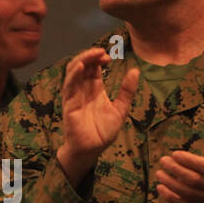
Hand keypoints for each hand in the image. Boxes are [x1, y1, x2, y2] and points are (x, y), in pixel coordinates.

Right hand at [58, 47, 138, 185]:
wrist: (91, 150)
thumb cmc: (102, 132)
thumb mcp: (120, 109)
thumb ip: (126, 92)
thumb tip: (135, 71)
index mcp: (95, 90)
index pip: (94, 67)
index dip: (99, 59)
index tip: (110, 57)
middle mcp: (83, 89)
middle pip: (83, 65)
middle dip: (91, 55)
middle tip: (103, 53)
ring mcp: (75, 95)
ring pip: (73, 71)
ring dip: (82, 59)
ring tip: (93, 54)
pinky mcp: (69, 104)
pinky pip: (68, 86)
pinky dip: (73, 74)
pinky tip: (80, 66)